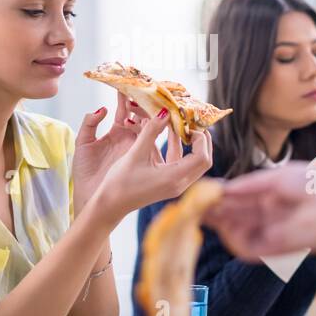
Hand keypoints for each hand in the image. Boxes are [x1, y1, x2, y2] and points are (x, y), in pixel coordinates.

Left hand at [71, 93, 146, 214]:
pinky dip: (157, 128)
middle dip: (145, 98)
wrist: (90, 197)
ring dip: (152, 110)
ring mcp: (138, 146)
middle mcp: (129, 136)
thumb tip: (103, 109)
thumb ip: (89, 124)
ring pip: (150, 123)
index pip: (125, 108)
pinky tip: (158, 117)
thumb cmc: (84, 173)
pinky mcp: (142, 156)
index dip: (128, 94)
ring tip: (154, 97)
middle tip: (150, 85)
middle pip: (142, 112)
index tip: (132, 79)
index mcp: (115, 131)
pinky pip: (153, 139)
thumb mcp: (82, 144)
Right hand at [88, 108, 212, 220]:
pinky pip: (182, 164)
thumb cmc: (120, 182)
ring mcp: (175, 185)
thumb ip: (151, 131)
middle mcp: (180, 183)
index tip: (188, 123)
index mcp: (174, 177)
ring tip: (180, 125)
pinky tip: (169, 136)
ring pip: (194, 162)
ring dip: (190, 144)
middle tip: (191, 122)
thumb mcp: (136, 153)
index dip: (200, 138)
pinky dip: (179, 150)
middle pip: (204, 160)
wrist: (110, 205)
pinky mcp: (169, 183)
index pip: (202, 157)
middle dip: (201, 139)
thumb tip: (164, 111)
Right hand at [205, 160, 315, 257]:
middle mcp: (272, 216)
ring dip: (219, 222)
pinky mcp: (274, 250)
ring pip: (238, 230)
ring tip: (201, 211)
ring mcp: (272, 233)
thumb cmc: (313, 184)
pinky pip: (245, 247)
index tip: (204, 190)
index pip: (243, 198)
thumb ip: (247, 185)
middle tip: (193, 204)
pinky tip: (224, 225)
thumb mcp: (275, 179)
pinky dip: (232, 237)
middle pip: (237, 215)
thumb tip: (221, 188)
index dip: (222, 195)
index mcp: (276, 196)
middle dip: (216, 209)